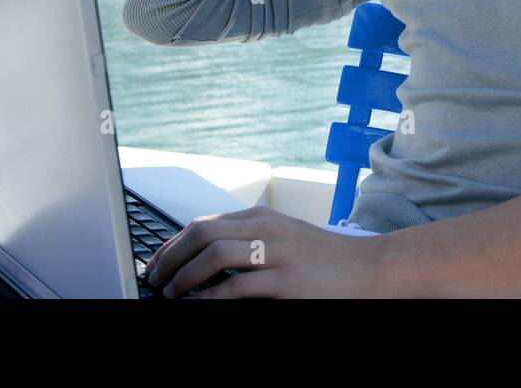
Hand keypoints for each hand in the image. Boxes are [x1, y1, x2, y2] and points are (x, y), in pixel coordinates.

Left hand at [143, 205, 387, 297]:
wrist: (366, 267)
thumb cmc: (322, 257)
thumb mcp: (281, 237)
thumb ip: (247, 239)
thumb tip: (202, 255)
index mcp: (260, 217)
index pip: (203, 223)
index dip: (172, 245)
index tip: (156, 264)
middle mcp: (266, 228)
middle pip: (202, 233)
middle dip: (170, 258)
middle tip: (155, 280)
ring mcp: (277, 253)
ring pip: (214, 255)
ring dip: (184, 276)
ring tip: (172, 294)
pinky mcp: (287, 281)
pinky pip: (238, 286)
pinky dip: (210, 296)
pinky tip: (198, 304)